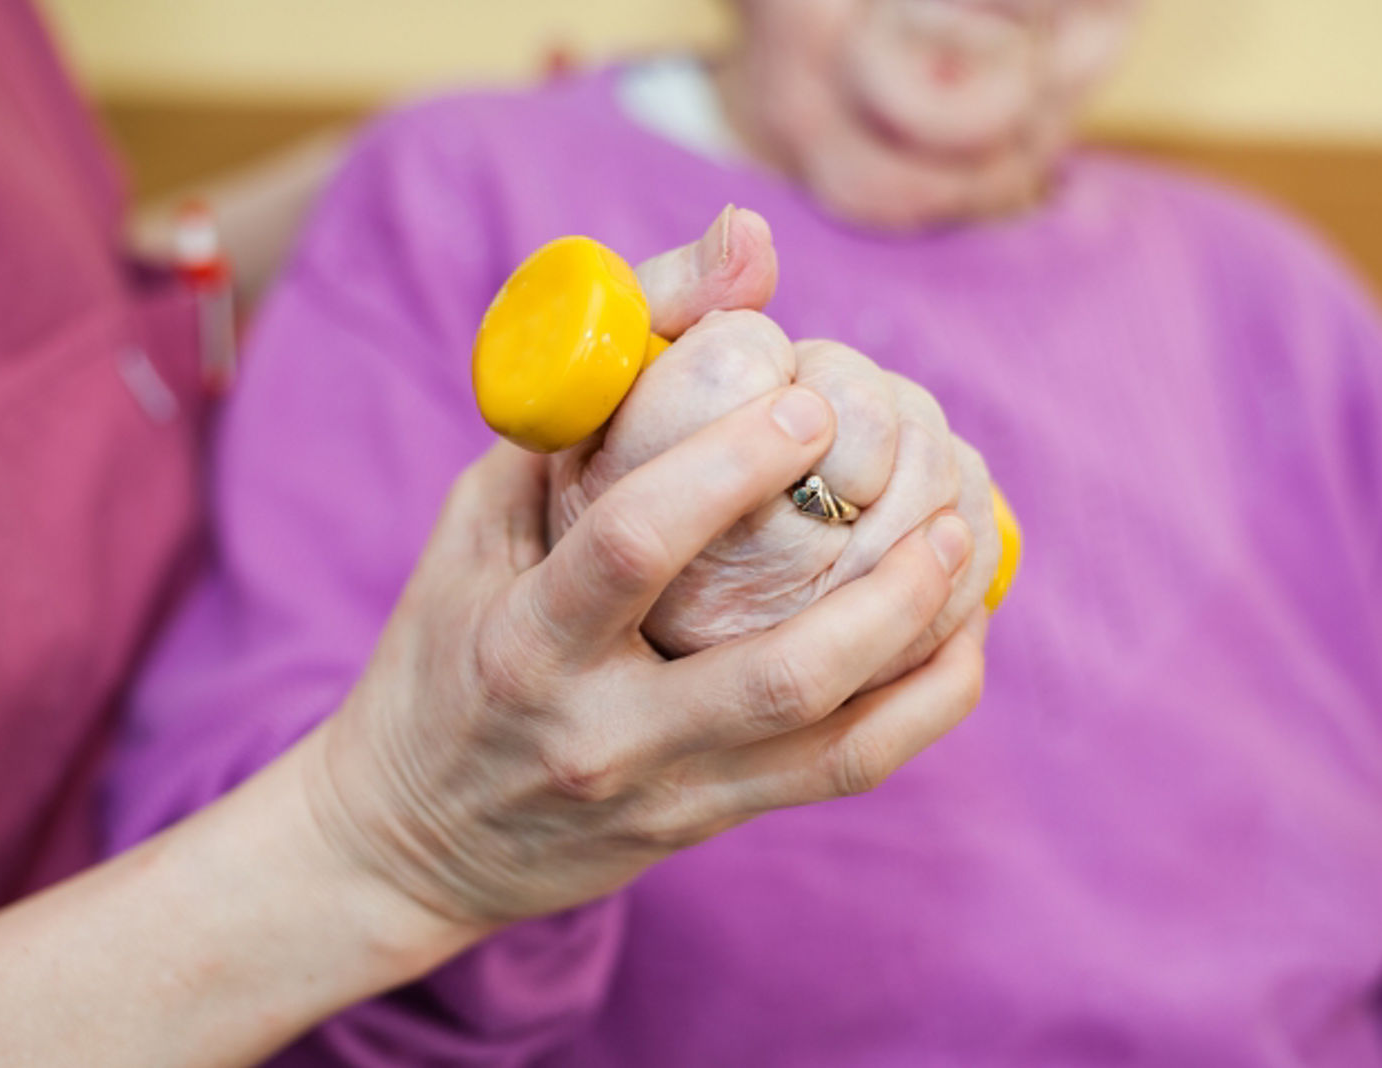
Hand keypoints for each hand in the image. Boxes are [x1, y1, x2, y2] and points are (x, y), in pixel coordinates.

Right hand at [306, 387, 981, 929]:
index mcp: (523, 640)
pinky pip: (843, 772)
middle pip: (771, 669)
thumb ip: (589, 393)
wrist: (418, 837)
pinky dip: (922, 706)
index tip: (807, 401)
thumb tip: (736, 252)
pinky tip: (959, 637)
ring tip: (964, 540)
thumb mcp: (481, 517)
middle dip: (875, 578)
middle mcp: (601, 730)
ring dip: (918, 634)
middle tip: (935, 480)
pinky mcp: (710, 820)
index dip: (726, 468)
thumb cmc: (447, 648)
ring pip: (829, 733)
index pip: (631, 549)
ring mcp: (667, 789)